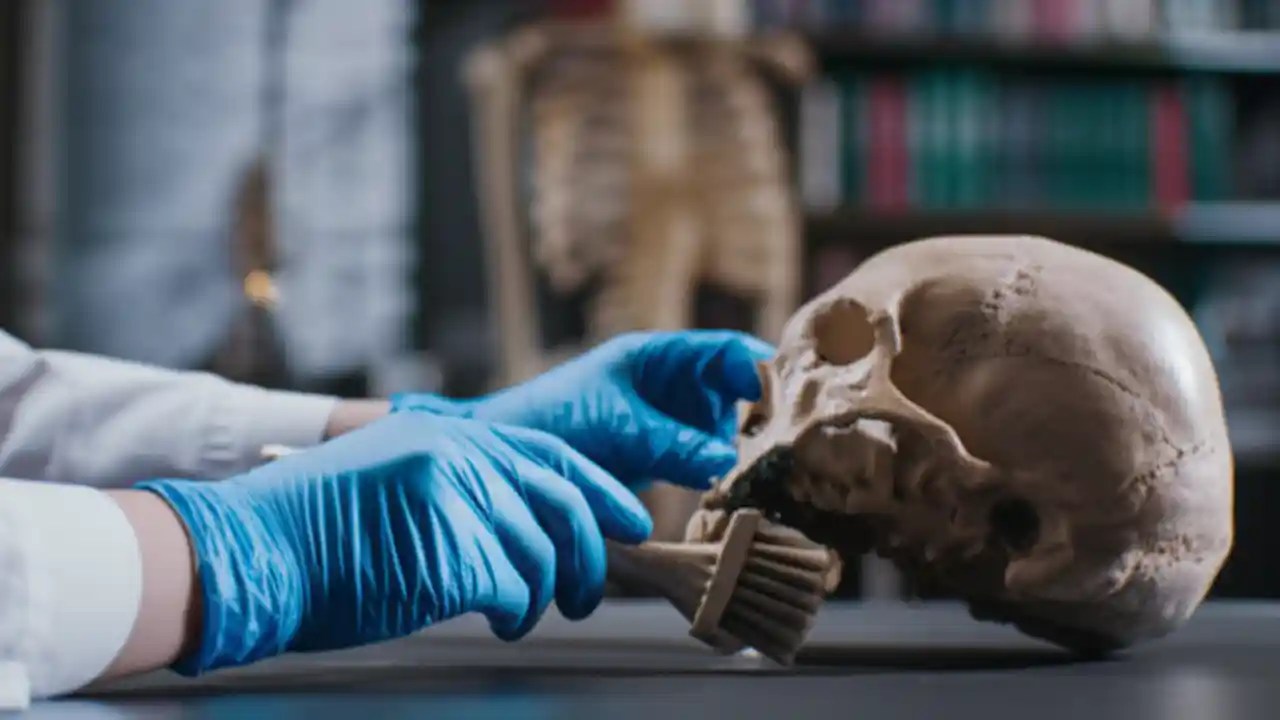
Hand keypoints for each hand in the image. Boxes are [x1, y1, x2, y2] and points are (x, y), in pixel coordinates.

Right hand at [138, 411, 650, 674]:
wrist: (248, 552)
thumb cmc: (312, 531)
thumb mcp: (392, 479)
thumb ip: (457, 486)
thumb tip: (523, 525)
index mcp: (448, 436)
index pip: (550, 455)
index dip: (599, 488)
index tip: (631, 518)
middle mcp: (460, 456)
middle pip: (560, 504)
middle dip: (589, 554)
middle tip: (590, 591)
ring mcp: (458, 499)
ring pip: (542, 554)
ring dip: (544, 594)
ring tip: (524, 615)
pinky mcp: (453, 552)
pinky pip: (515, 590)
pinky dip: (517, 613)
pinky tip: (500, 621)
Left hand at [393, 330, 774, 490]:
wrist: (507, 463)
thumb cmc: (550, 423)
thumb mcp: (616, 429)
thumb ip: (670, 442)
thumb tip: (725, 460)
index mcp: (658, 357)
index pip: (726, 352)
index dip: (760, 370)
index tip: (787, 399)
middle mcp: (672, 385)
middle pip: (737, 392)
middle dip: (761, 416)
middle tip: (782, 450)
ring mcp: (670, 420)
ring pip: (728, 430)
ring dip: (744, 451)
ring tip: (761, 477)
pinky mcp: (665, 456)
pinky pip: (707, 461)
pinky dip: (723, 475)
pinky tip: (735, 493)